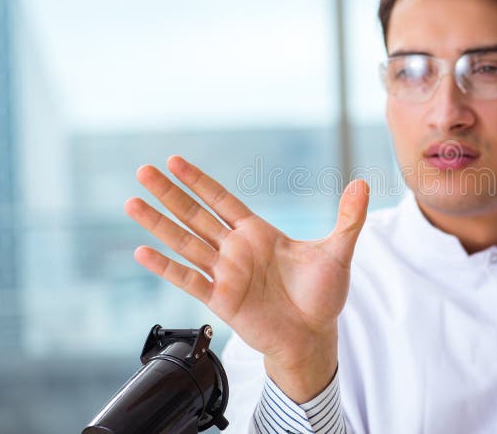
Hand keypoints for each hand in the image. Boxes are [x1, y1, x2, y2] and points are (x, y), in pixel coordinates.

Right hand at [125, 155, 369, 398]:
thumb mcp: (337, 251)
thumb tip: (363, 184)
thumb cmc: (323, 295)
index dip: (198, 181)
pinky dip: (166, 266)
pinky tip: (142, 252)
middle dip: (169, 193)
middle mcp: (235, 249)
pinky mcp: (221, 299)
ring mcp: (225, 273)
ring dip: (158, 224)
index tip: (175, 161)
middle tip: (142, 171)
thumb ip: (347, 218)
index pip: (220, 200)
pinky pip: (188, 279)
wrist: (315, 336)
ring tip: (132, 203)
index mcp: (257, 233)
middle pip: (195, 215)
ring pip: (185, 242)